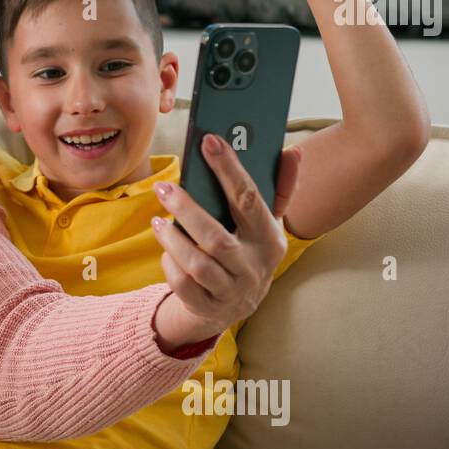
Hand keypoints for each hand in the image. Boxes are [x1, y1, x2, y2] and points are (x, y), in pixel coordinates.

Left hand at [150, 133, 301, 345]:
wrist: (238, 303)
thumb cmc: (249, 250)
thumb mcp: (267, 224)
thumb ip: (279, 189)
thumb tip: (290, 151)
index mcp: (270, 239)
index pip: (249, 200)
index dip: (229, 169)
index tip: (209, 141)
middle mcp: (254, 267)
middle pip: (217, 238)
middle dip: (187, 209)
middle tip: (163, 188)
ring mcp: (232, 291)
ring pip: (197, 264)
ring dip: (172, 240)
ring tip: (158, 221)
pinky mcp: (209, 307)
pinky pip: (183, 285)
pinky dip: (170, 265)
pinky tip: (166, 250)